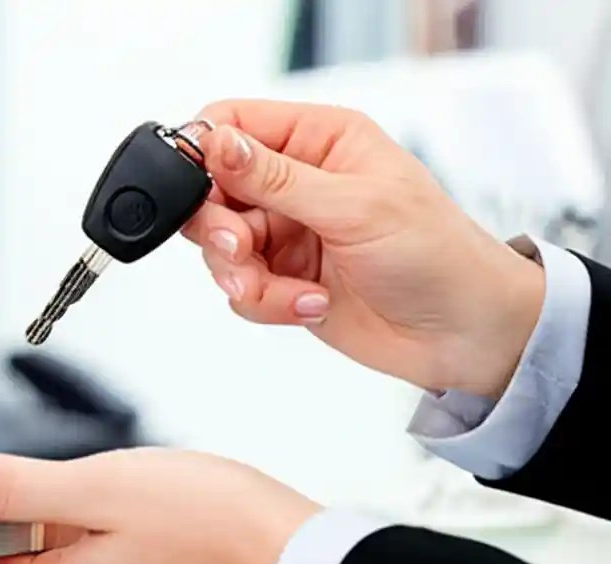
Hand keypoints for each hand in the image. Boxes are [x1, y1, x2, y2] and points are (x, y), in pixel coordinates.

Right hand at [181, 99, 544, 397]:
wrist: (464, 334)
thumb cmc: (438, 255)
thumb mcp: (355, 206)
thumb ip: (277, 178)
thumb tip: (216, 144)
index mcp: (321, 140)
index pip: (235, 123)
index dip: (206, 151)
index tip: (205, 188)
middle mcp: (297, 181)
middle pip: (213, 190)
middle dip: (219, 227)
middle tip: (240, 249)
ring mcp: (287, 232)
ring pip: (220, 246)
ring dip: (244, 275)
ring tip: (287, 290)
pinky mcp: (282, 278)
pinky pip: (239, 289)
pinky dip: (267, 302)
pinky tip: (312, 303)